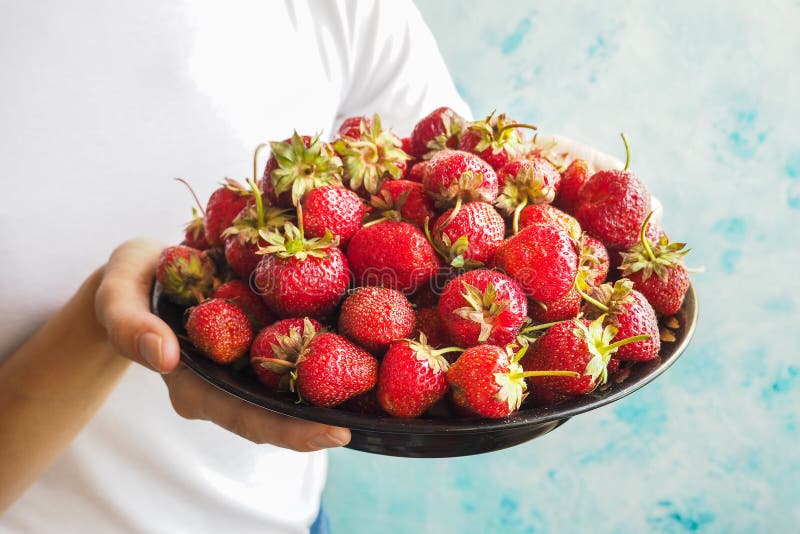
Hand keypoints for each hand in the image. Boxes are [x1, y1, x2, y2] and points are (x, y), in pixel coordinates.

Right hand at [94, 238, 349, 450]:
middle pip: (275, 412)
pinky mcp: (259, 336)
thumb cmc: (128, 284)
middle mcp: (226, 380)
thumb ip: (130, 325)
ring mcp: (245, 360)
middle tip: (360, 425)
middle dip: (316, 423)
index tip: (329, 435)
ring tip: (372, 396)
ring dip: (329, 390)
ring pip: (289, 386)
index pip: (244, 416)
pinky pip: (292, 350)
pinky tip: (358, 346)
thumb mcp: (117, 295)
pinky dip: (323, 352)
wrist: (144, 268)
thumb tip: (162, 356)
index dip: (287, 430)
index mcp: (194, 384)